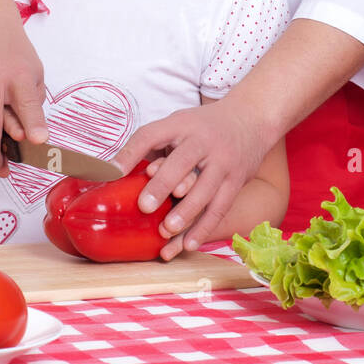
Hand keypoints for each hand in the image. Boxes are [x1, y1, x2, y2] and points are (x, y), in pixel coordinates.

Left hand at [113, 99, 268, 260]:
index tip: (112, 172)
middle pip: (182, 162)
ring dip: (185, 213)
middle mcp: (203, 141)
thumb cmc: (204, 127)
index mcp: (181, 125)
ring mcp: (223, 162)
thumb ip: (154, 145)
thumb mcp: (179, 124)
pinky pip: (220, 208)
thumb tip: (116, 170)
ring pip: (204, 190)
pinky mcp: (236, 181)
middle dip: (163, 185)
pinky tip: (189, 244)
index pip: (152, 135)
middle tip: (144, 207)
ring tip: (166, 230)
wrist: (251, 118)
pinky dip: (204, 228)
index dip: (131, 152)